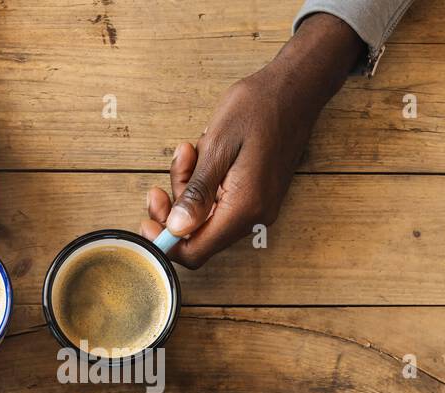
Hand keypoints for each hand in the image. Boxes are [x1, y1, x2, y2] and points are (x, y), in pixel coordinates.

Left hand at [140, 13, 362, 268]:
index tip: (147, 220)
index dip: (166, 242)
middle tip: (162, 181)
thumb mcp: (217, 146)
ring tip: (188, 152)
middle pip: (199, 236)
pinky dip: (204, 183)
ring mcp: (258, 207)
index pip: (196, 251)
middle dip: (174, 209)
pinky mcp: (257, 195)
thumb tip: (176, 228)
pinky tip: (202, 154)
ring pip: (207, 216)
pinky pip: (221, 202)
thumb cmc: (259, 107)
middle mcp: (255, 216)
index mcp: (244, 207)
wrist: (296, 89)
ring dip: (188, 189)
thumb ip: (197, 193)